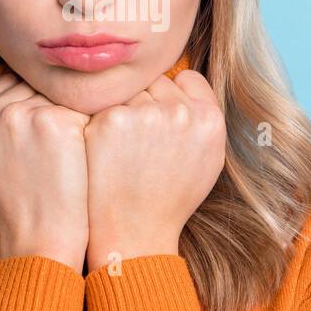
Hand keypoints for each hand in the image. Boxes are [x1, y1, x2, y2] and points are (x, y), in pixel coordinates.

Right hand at [0, 70, 91, 273]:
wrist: (37, 238)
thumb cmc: (10, 205)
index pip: (7, 86)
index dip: (29, 103)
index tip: (43, 126)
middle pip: (31, 86)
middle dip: (47, 104)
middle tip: (61, 136)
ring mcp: (22, 115)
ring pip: (56, 94)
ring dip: (67, 112)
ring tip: (72, 146)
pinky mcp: (55, 121)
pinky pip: (80, 106)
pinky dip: (87, 124)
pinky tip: (86, 148)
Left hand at [82, 69, 225, 272]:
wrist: (134, 232)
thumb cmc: (170, 197)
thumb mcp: (207, 159)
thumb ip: (203, 116)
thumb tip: (184, 79)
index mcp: (209, 119)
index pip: (187, 78)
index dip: (173, 98)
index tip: (163, 124)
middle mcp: (180, 112)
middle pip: (156, 82)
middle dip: (147, 103)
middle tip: (140, 142)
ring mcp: (144, 114)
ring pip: (129, 90)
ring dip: (124, 110)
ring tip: (124, 149)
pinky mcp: (111, 120)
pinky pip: (105, 102)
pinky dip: (102, 122)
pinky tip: (105, 149)